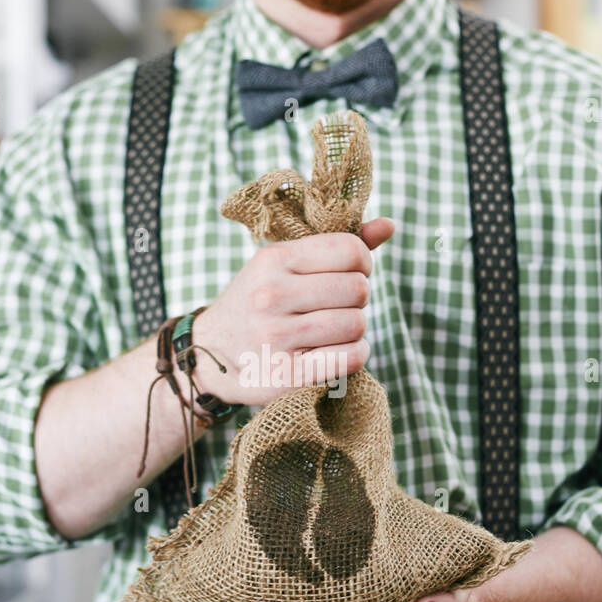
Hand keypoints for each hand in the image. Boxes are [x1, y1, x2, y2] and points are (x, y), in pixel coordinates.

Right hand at [190, 217, 394, 406]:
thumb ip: (338, 245)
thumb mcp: (284, 265)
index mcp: (273, 259)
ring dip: (355, 329)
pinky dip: (355, 354)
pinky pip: (350, 358)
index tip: (349, 274)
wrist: (211, 352)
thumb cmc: (260, 301)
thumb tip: (390, 225)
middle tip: (338, 306)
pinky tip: (338, 352)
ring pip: (356, 325)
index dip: (363, 262)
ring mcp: (276, 337)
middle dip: (357, 299)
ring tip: (334, 330)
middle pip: (358, 289)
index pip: (351, 250)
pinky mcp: (286, 376)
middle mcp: (271, 295)